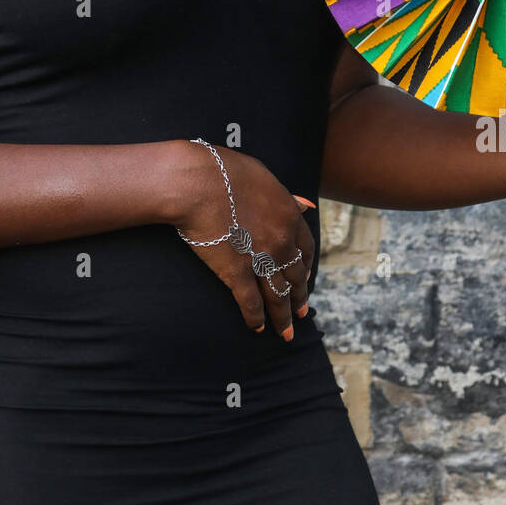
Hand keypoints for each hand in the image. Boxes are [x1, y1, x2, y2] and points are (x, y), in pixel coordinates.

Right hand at [169, 139, 316, 341]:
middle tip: (302, 313)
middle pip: (295, 276)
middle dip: (299, 297)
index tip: (306, 277)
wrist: (198, 182)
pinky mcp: (236, 272)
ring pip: (278, 295)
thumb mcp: (264, 176)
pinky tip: (257, 328)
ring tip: (286, 334)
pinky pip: (250, 302)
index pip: (305, 248)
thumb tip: (305, 206)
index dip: (306, 266)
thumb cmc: (226, 170)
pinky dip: (255, 317)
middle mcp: (281, 241)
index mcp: (288, 216)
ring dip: (283, 317)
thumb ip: (285, 196)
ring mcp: (260, 258)